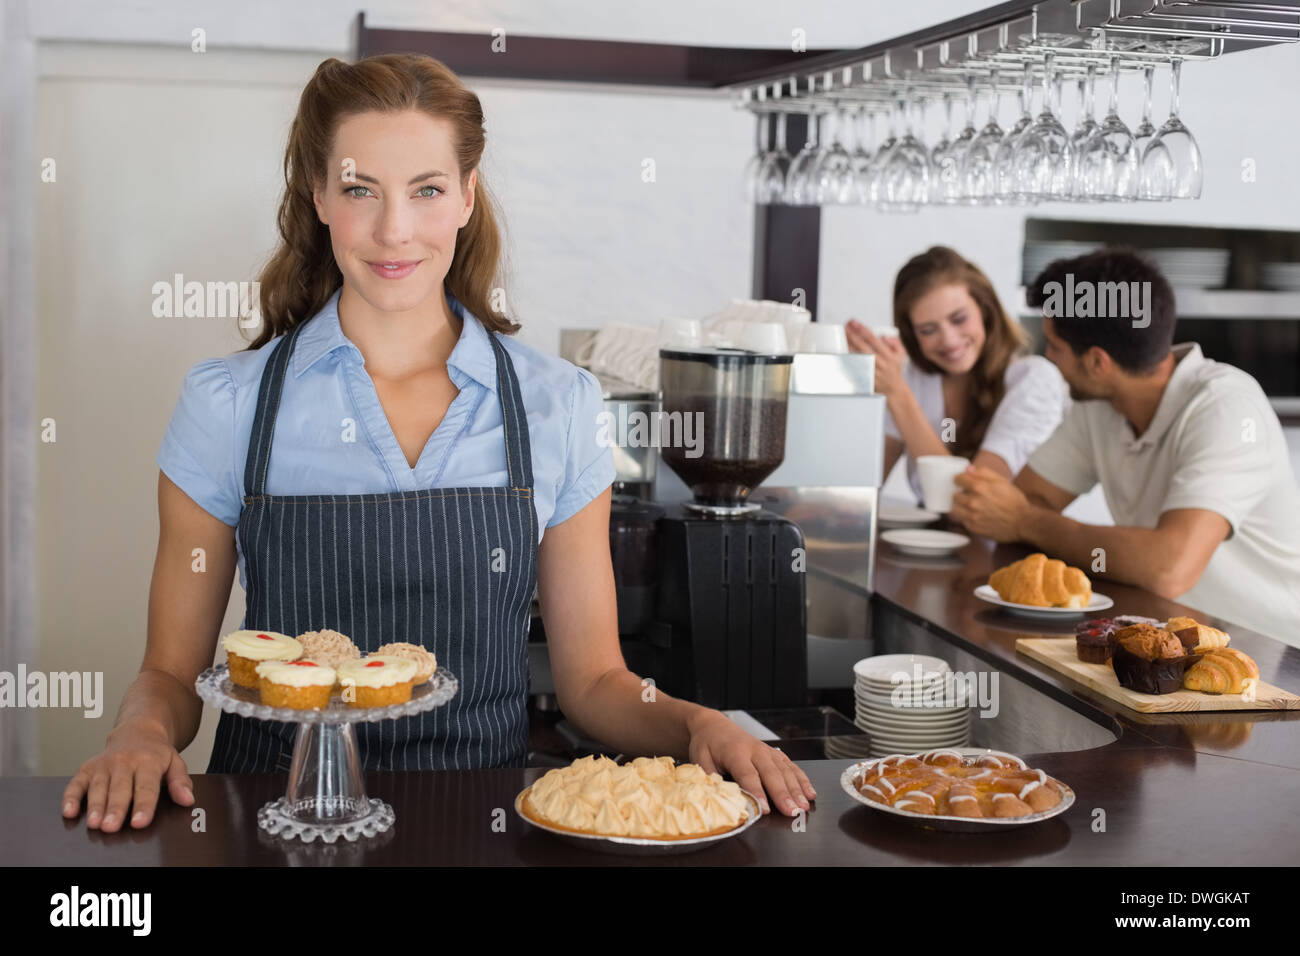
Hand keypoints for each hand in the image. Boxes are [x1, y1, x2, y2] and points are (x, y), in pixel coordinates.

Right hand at [62, 720, 193, 830]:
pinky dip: (70, 797)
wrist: (138, 731)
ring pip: (98, 786)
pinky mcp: (87, 768)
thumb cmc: (156, 753)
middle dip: (115, 808)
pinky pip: (76, 782)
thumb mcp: (175, 763)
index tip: (139, 822)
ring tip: (94, 823)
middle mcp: (124, 762)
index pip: (146, 787)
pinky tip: (68, 811)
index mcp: (148, 761)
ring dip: (95, 805)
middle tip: (111, 827)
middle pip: (120, 788)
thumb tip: (188, 799)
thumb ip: (181, 782)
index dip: (143, 806)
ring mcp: (104, 765)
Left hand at [686, 709, 815, 815]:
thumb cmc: (707, 744)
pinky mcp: (774, 753)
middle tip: (792, 812)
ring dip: (796, 789)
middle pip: (771, 773)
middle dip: (783, 794)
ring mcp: (766, 750)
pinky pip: (790, 765)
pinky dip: (801, 779)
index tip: (765, 810)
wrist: (714, 725)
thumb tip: (718, 797)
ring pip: (784, 770)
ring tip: (803, 806)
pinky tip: (809, 793)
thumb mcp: (700, 759)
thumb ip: (709, 778)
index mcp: (735, 751)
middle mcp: (754, 749)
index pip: (748, 775)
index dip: (757, 793)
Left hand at [845, 319, 905, 397]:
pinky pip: (854, 367)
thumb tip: (883, 336)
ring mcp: (871, 371)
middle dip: (852, 335)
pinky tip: (842, 352)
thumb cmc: (895, 369)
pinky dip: (848, 359)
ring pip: (857, 356)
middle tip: (845, 327)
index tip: (854, 322)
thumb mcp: (902, 354)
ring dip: (848, 346)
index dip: (862, 329)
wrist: (893, 389)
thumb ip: (895, 342)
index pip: (873, 339)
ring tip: (842, 337)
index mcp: (888, 355)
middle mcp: (879, 363)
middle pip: (862, 346)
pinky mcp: (865, 378)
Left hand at [951, 466, 1030, 541]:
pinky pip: (962, 520)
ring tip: (969, 506)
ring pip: (955, 509)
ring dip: (960, 506)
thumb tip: (968, 469)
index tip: (963, 482)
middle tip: (968, 495)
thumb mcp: (1002, 481)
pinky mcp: (973, 527)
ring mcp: (972, 516)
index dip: (960, 479)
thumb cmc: (1014, 500)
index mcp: (979, 488)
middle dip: (961, 493)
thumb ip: (983, 472)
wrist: (1022, 522)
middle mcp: (973, 502)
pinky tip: (975, 515)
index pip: (957, 479)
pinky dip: (966, 517)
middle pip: (954, 495)